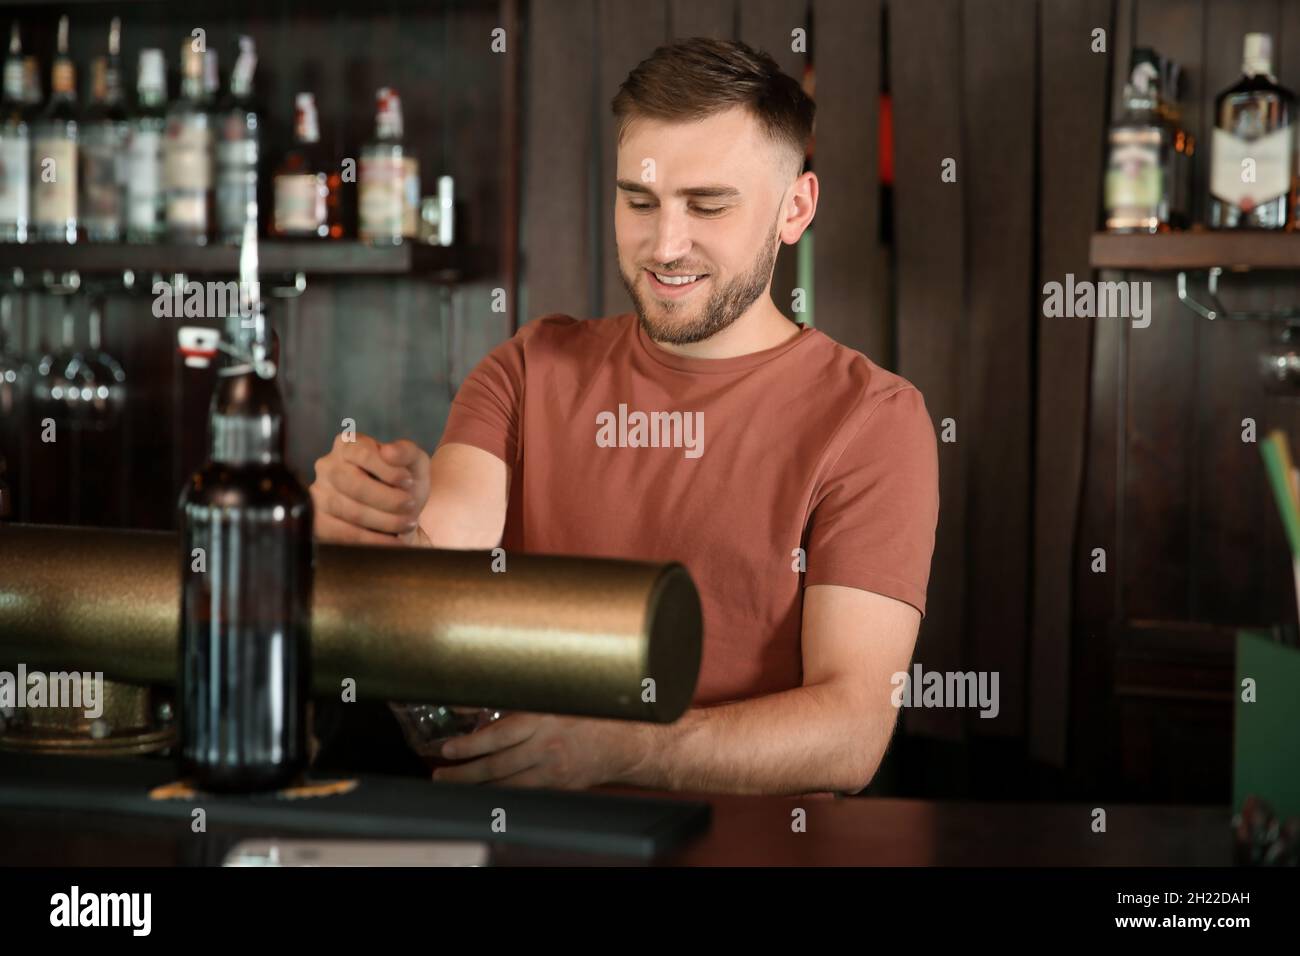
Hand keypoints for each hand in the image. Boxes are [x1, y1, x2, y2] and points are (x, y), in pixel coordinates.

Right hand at [310, 432, 430, 544]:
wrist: (401, 515)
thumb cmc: (404, 484)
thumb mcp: (414, 463)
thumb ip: (406, 452)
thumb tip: (389, 451)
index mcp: (348, 445)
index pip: (362, 453)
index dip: (388, 470)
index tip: (408, 481)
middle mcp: (328, 466)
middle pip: (353, 484)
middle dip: (387, 499)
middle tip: (409, 506)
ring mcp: (319, 495)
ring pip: (350, 511)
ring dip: (384, 521)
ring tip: (406, 524)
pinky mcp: (319, 522)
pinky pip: (342, 534)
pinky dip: (372, 540)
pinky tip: (392, 541)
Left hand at [430, 712, 645, 789]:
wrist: (630, 741)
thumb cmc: (596, 710)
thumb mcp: (559, 695)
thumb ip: (525, 698)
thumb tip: (484, 699)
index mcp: (546, 718)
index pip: (499, 735)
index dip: (470, 744)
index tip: (448, 748)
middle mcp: (548, 746)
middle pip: (497, 765)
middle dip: (464, 771)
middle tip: (441, 772)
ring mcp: (554, 770)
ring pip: (506, 784)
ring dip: (476, 786)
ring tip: (453, 783)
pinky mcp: (559, 785)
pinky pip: (523, 792)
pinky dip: (501, 792)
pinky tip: (485, 791)